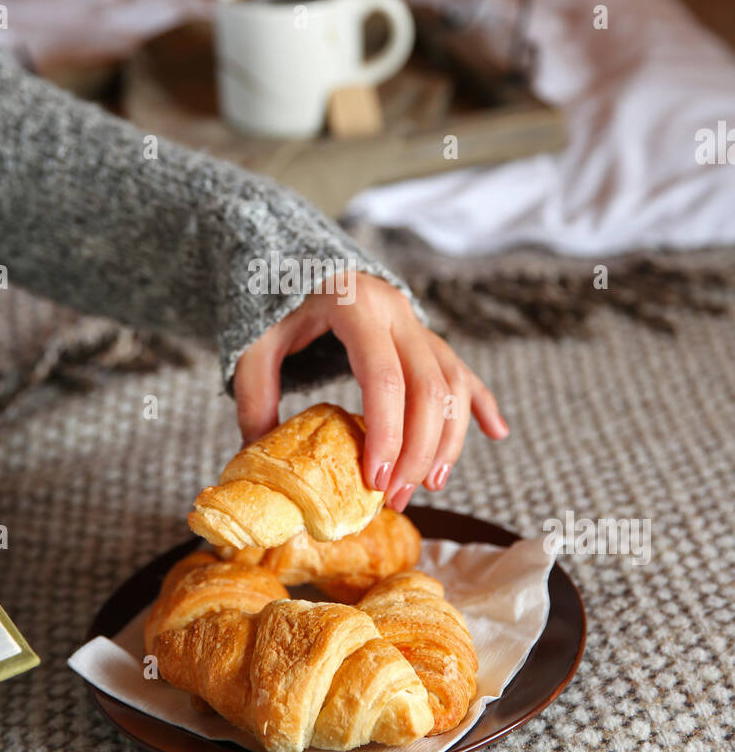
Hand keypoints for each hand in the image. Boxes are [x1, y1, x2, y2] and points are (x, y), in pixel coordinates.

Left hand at [233, 271, 508, 510]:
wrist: (294, 255)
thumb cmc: (272, 297)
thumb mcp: (253, 340)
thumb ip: (255, 392)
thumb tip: (258, 453)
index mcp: (355, 305)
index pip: (384, 378)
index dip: (386, 433)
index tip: (375, 479)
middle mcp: (396, 311)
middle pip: (428, 388)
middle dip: (418, 450)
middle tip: (396, 496)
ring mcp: (415, 321)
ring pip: (452, 383)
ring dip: (448, 439)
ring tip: (430, 484)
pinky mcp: (422, 334)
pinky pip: (461, 370)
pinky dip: (480, 403)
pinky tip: (498, 433)